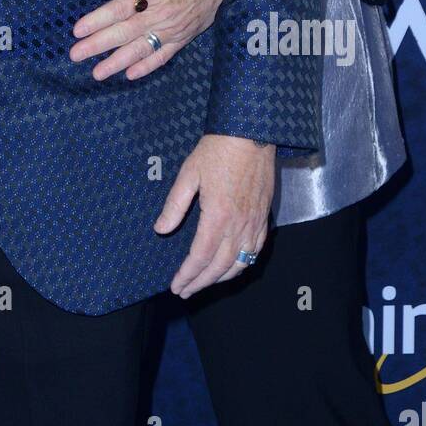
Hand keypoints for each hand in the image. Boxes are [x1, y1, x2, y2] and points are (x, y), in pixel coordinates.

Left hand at [70, 0, 222, 79]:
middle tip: (75, 55)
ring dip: (117, 62)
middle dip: (98, 45)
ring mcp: (170, 30)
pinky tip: (130, 75)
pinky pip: (162, 56)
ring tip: (97, 73)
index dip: (97, 21)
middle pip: (123, 33)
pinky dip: (146, 67)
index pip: (118, 9)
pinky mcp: (182, 38)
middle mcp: (158, 15)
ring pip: (140, 49)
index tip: (78, 31)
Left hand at [157, 134, 274, 296]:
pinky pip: (255, 250)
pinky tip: (233, 267)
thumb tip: (160, 229)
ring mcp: (254, 223)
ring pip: (240, 263)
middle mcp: (239, 225)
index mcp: (218, 216)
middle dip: (200, 282)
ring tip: (204, 283)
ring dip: (221, 279)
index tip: (176, 285)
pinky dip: (243, 265)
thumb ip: (174, 205)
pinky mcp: (264, 217)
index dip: (187, 275)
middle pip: (219, 266)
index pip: (200, 257)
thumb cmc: (217, 150)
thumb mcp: (189, 173)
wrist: (251, 134)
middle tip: (185, 291)